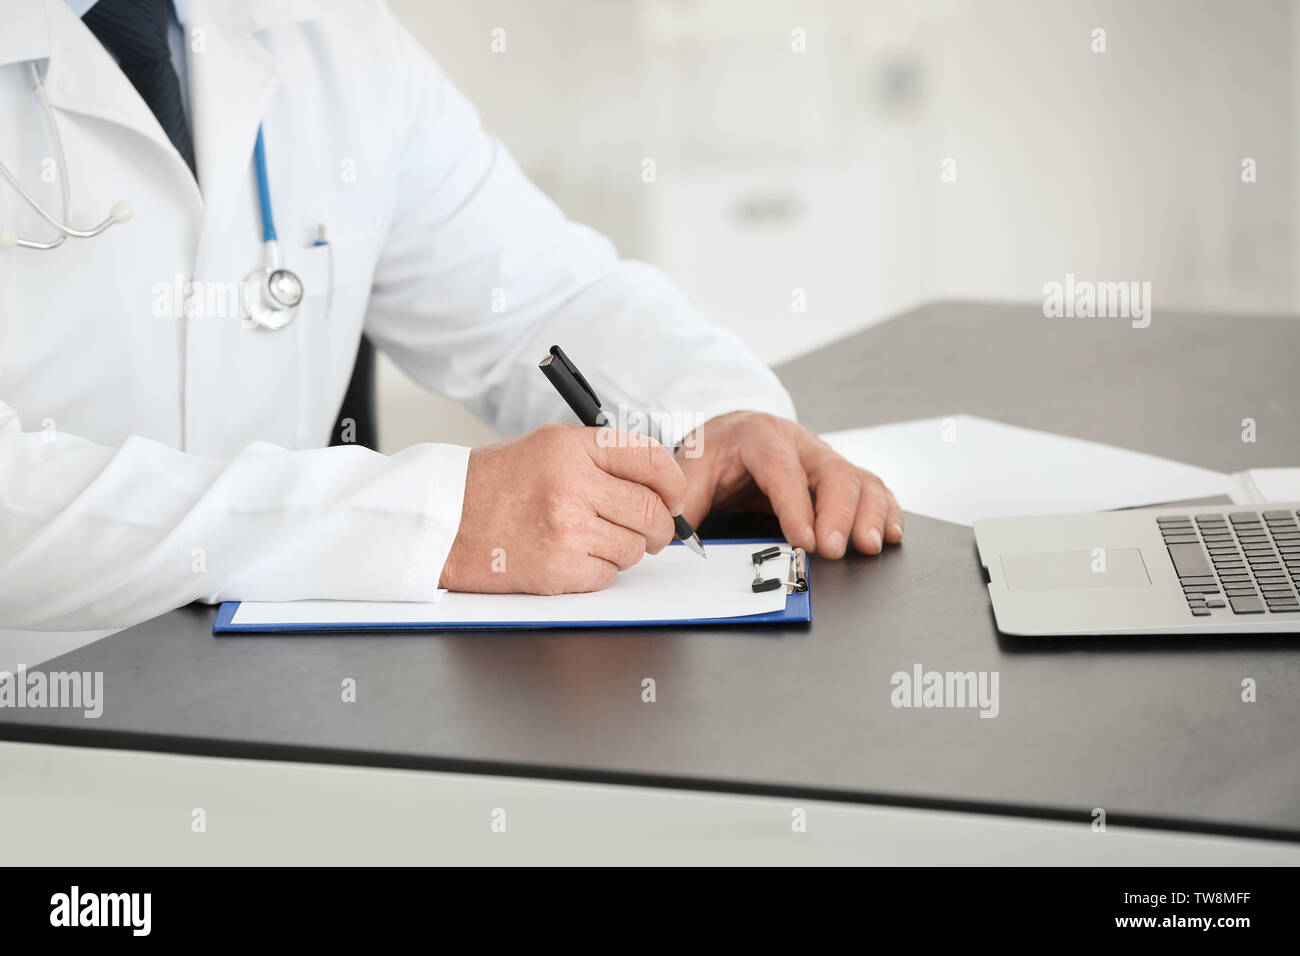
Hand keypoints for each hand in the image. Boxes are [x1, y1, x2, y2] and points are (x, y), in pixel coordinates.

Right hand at [439, 423, 686, 593]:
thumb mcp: (549, 447)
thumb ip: (603, 458)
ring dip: (625, 548)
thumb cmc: (495, 485)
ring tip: (594, 538)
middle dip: (660, 525)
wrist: (444, 521)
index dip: (673, 483)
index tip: (673, 495)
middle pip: (651, 510)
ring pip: (634, 547)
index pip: (652, 460)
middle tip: (653, 529)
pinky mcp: (559, 569)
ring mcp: (566, 530)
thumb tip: (660, 484)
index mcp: (572, 448)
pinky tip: (573, 555)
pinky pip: (608, 575)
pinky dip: (599, 570)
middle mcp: (571, 485)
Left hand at [676, 411, 902, 557]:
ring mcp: (824, 459)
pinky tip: (889, 534)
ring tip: (870, 546)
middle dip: (839, 513)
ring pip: (860, 479)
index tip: (804, 540)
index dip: (796, 507)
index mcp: (760, 438)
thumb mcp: (689, 472)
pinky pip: (872, 488)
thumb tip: (674, 539)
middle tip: (834, 550)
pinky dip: (885, 510)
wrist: (731, 431)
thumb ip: (684, 504)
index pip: (783, 472)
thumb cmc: (713, 454)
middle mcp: (801, 444)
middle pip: (833, 472)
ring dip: (870, 513)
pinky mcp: (839, 475)